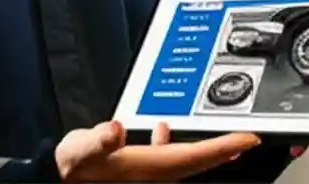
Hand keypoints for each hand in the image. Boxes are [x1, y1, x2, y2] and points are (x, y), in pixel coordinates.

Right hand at [56, 120, 260, 182]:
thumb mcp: (83, 149)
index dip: (224, 148)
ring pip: (185, 160)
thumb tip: (114, 129)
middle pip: (199, 161)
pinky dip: (172, 145)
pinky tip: (163, 131)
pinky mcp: (140, 171)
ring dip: (203, 149)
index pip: (196, 156)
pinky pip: (166, 158)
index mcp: (150, 168)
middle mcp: (155, 174)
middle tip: (248, 139)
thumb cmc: (72, 167)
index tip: (249, 140)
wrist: (59, 178)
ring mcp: (149, 174)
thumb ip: (99, 139)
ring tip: (221, 138)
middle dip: (225, 150)